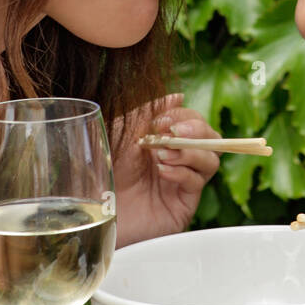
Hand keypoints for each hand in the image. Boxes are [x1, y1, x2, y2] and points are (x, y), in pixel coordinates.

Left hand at [111, 93, 220, 247]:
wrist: (93, 208)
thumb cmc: (103, 169)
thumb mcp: (123, 131)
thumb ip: (149, 111)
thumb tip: (178, 96)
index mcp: (166, 140)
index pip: (193, 120)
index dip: (184, 116)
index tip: (161, 120)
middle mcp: (178, 159)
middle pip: (211, 138)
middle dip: (196, 130)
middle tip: (173, 133)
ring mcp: (182, 182)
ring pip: (211, 159)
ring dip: (190, 151)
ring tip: (163, 155)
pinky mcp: (182, 204)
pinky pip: (197, 183)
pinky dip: (182, 172)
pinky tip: (162, 172)